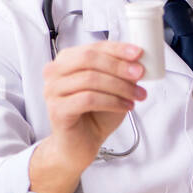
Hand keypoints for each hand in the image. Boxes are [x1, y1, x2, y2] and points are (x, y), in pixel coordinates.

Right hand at [42, 40, 148, 166]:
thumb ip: (120, 73)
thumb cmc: (95, 115)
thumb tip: (137, 62)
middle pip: (89, 59)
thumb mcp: (113, 89)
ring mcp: (53, 91)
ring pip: (90, 79)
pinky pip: (88, 99)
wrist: (81, 144)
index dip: (117, 49)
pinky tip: (124, 106)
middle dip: (118, 66)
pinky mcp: (57, 110)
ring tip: (136, 96)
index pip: (93, 47)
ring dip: (119, 87)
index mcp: (67, 60)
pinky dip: (111, 101)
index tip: (138, 53)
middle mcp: (55, 72)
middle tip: (139, 74)